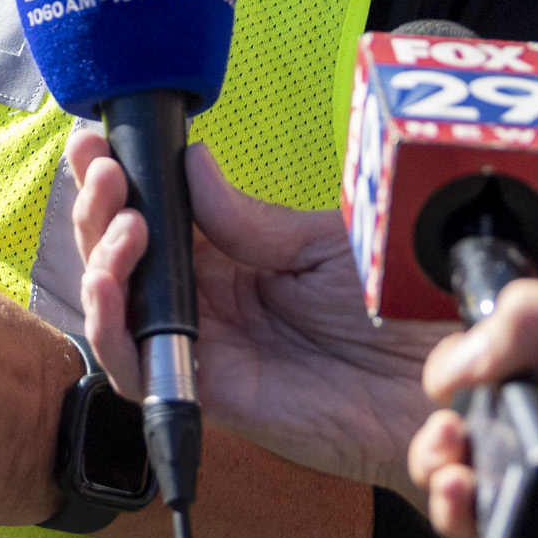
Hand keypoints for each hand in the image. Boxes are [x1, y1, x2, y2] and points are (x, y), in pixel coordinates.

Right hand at [70, 127, 447, 497]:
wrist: (442, 378)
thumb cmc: (398, 307)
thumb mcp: (321, 245)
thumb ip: (248, 219)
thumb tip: (189, 162)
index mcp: (232, 256)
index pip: (154, 214)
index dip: (117, 180)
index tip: (94, 144)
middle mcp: (208, 300)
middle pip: (120, 257)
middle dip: (98, 209)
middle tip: (103, 172)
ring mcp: (205, 345)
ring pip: (115, 310)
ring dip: (100, 263)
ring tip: (123, 225)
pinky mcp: (211, 394)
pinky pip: (135, 369)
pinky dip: (108, 329)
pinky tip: (110, 285)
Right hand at [409, 282, 537, 537]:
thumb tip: (469, 351)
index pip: (519, 353)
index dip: (482, 350)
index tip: (463, 363)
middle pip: (483, 409)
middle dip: (449, 405)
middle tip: (444, 410)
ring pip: (471, 466)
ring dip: (439, 453)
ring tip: (445, 454)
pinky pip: (481, 526)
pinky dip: (453, 507)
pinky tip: (458, 490)